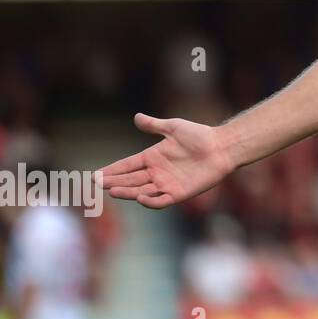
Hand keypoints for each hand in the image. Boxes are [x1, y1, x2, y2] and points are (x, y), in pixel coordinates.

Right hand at [96, 113, 237, 208]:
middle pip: (130, 179)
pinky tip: (140, 197)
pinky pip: (161, 201)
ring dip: (127, 192)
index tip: (95, 175)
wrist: (222, 146)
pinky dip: (150, 201)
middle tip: (98, 184)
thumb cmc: (200, 135)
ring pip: (141, 191)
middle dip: (114, 182)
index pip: (127, 165)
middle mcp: (157, 172)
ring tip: (112, 190)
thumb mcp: (174, 127)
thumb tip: (137, 117)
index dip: (112, 170)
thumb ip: (154, 125)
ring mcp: (167, 184)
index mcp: (153, 157)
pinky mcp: (179, 193)